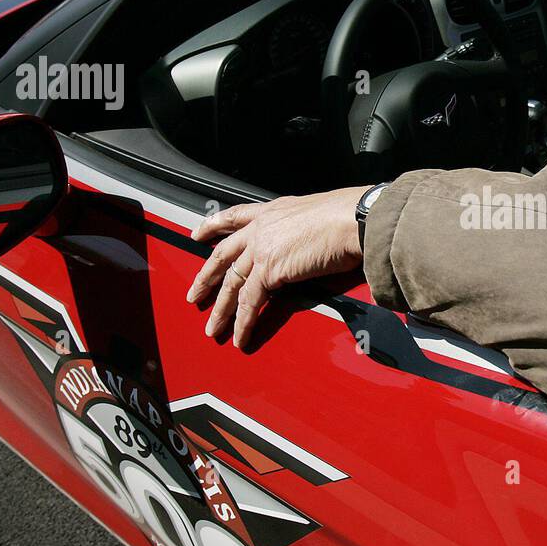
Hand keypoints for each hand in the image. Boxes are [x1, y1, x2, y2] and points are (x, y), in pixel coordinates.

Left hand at [186, 185, 370, 347]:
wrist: (353, 219)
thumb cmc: (348, 215)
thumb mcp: (318, 214)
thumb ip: (304, 230)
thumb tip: (312, 246)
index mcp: (273, 210)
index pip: (234, 216)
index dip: (212, 226)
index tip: (198, 235)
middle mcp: (261, 228)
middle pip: (223, 256)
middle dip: (205, 278)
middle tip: (193, 295)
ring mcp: (261, 249)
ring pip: (232, 284)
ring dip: (221, 310)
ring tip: (213, 329)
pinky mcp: (269, 271)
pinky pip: (249, 302)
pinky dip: (244, 322)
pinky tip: (240, 336)